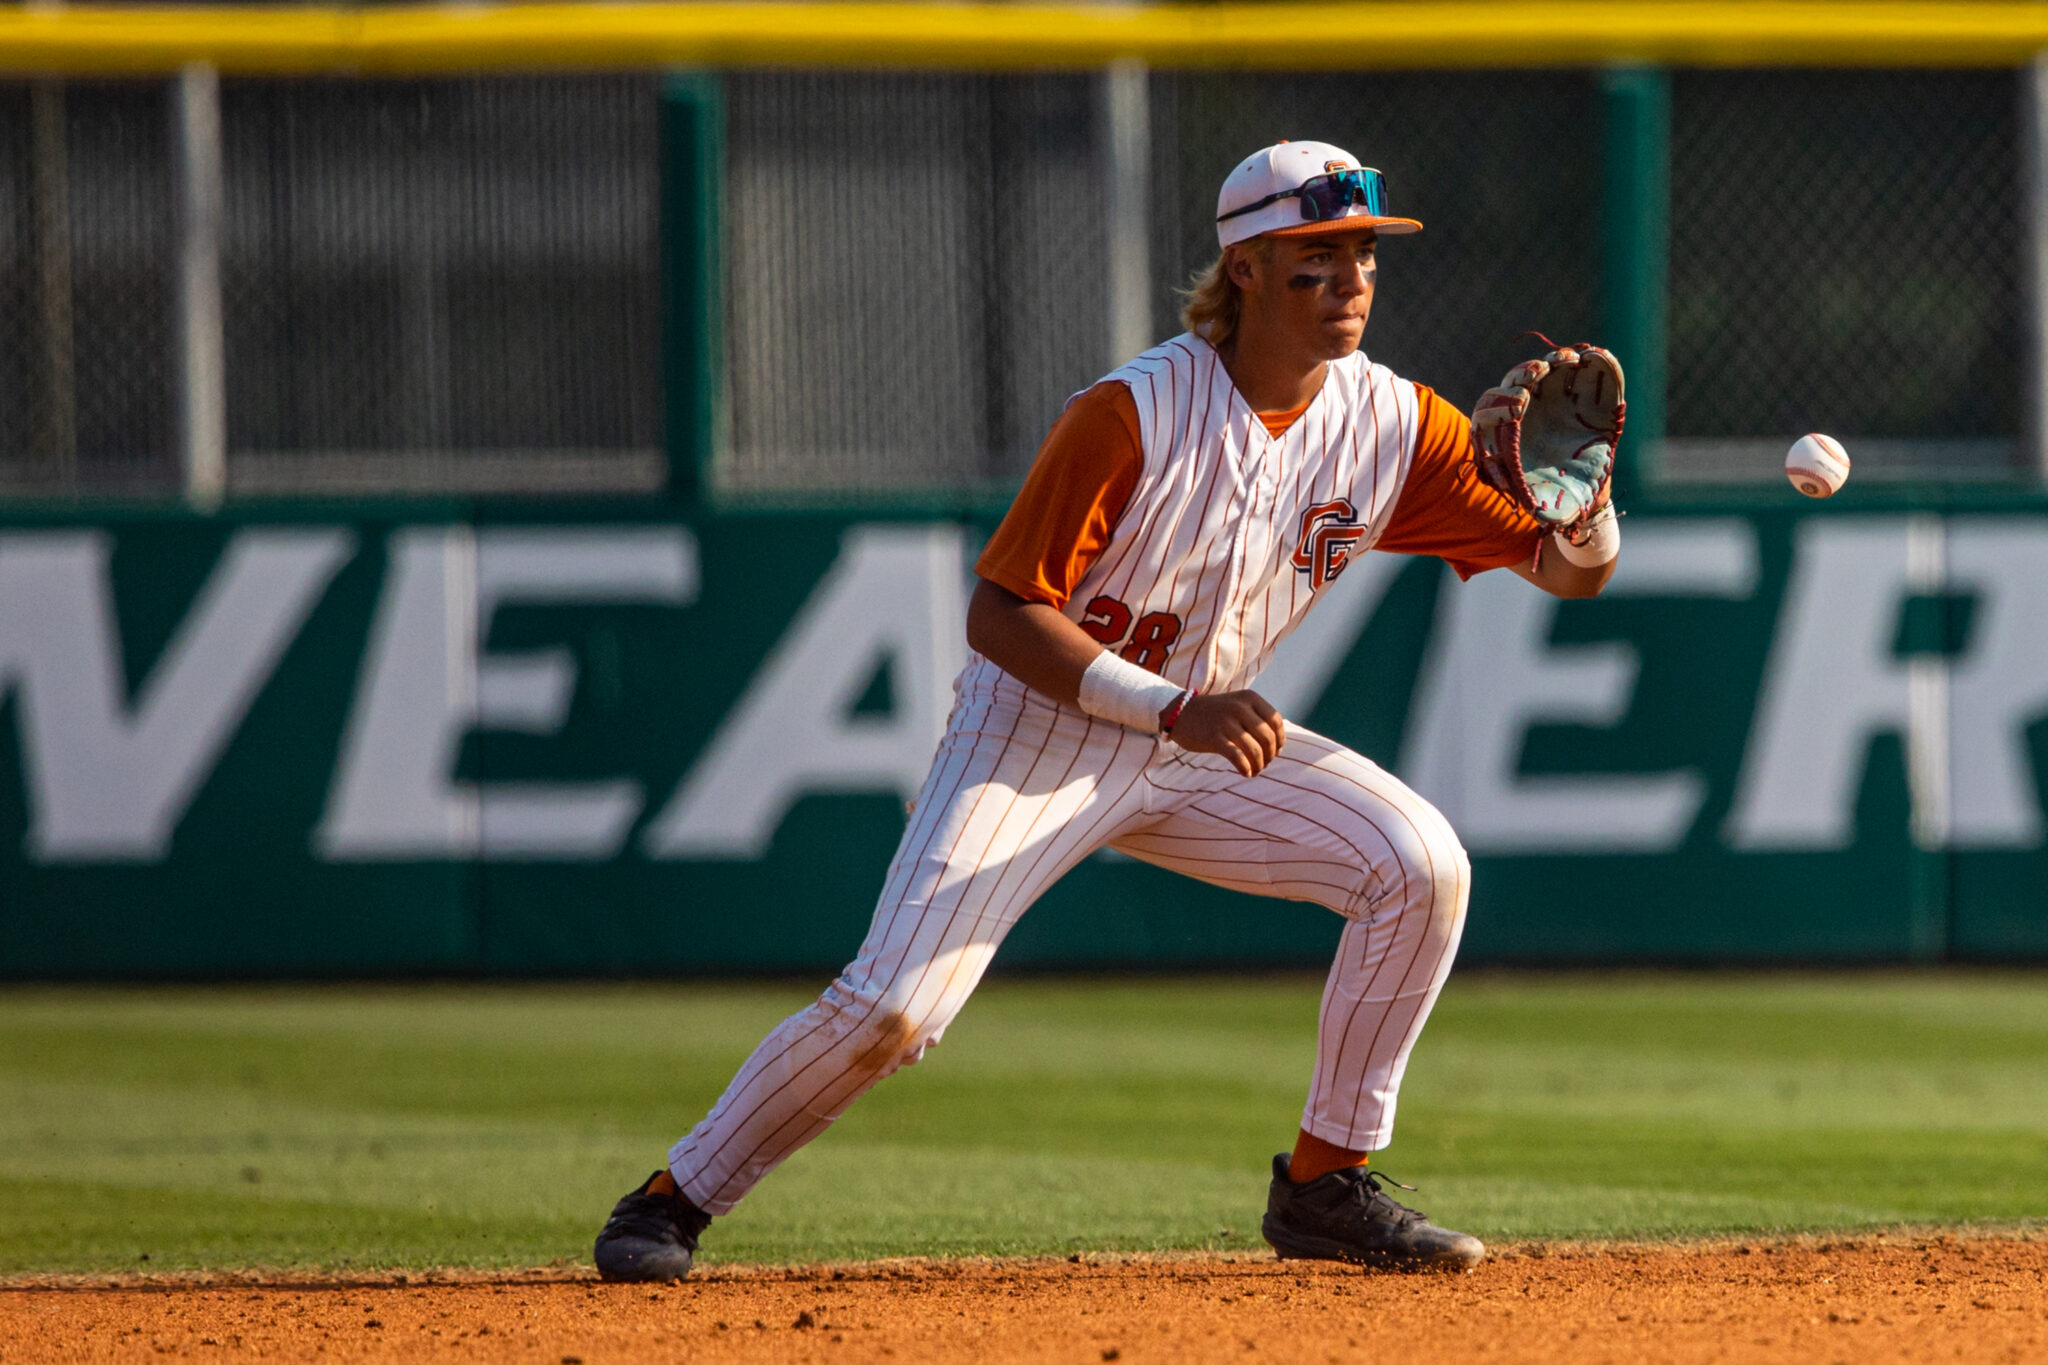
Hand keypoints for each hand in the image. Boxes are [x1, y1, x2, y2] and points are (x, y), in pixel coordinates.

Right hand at [1168, 690, 1285, 776]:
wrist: (1181, 713)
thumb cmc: (1215, 714)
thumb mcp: (1238, 707)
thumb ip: (1259, 721)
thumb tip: (1279, 749)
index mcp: (1249, 698)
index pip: (1276, 722)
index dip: (1280, 740)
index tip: (1276, 752)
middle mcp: (1240, 707)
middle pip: (1268, 738)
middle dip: (1270, 755)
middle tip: (1264, 764)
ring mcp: (1226, 722)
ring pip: (1255, 750)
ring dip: (1259, 765)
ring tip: (1255, 771)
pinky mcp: (1214, 737)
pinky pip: (1238, 757)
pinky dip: (1245, 768)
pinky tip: (1245, 773)